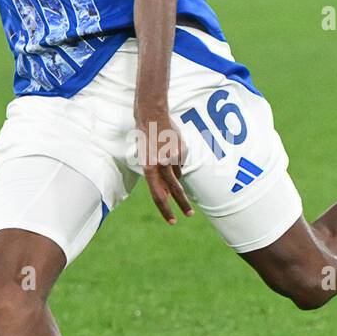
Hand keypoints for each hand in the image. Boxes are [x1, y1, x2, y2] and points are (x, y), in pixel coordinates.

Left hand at [133, 106, 193, 224]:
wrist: (151, 114)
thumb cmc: (146, 136)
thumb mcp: (147, 158)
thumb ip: (157, 173)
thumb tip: (171, 187)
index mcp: (148, 169)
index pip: (157, 195)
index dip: (165, 210)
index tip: (172, 221)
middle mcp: (161, 165)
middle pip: (174, 190)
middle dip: (182, 204)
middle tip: (190, 215)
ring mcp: (173, 158)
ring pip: (179, 175)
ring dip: (176, 174)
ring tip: (169, 161)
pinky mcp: (181, 150)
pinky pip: (181, 161)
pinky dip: (177, 157)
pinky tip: (171, 146)